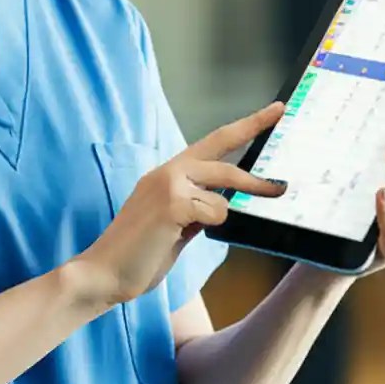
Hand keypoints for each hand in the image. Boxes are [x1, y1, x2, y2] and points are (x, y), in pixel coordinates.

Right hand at [72, 103, 287, 305]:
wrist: (103, 272)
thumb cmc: (138, 253)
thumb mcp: (174, 224)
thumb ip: (196, 207)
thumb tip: (225, 204)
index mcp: (168, 173)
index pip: (215, 142)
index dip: (247, 126)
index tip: (275, 111)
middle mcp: (168, 172)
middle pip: (225, 162)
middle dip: (256, 178)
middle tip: (281, 188)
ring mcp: (169, 185)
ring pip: (222, 193)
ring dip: (215, 218)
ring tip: (180, 233)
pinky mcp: (172, 204)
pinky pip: (214, 212)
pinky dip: (206, 227)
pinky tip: (175, 236)